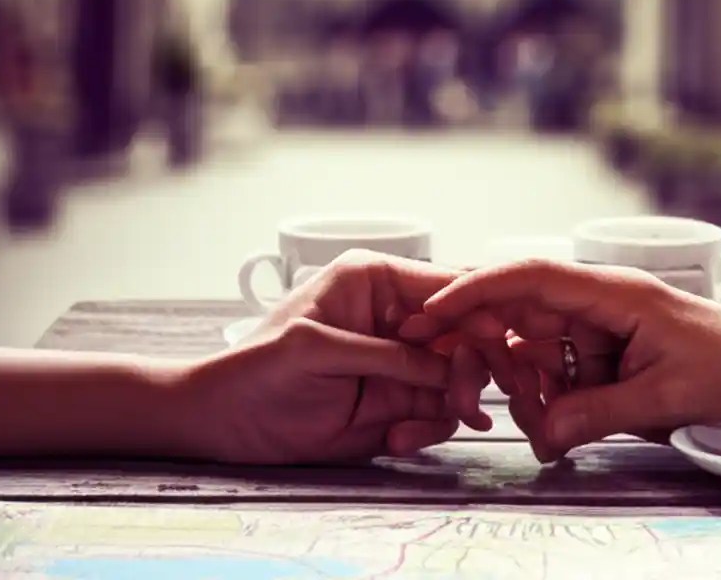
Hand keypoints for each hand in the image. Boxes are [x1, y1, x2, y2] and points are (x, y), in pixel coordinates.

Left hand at [181, 251, 511, 463]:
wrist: (224, 420)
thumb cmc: (258, 367)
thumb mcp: (321, 350)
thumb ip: (389, 354)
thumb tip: (452, 361)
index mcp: (377, 282)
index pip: (447, 287)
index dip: (477, 313)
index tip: (496, 343)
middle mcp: (398, 319)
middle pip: (466, 334)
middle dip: (469, 370)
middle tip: (461, 403)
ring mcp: (401, 362)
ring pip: (461, 377)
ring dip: (450, 406)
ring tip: (409, 430)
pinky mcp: (398, 401)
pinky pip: (438, 412)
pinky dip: (427, 430)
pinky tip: (395, 440)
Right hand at [423, 260, 720, 461]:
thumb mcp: (663, 396)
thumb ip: (599, 412)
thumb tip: (544, 432)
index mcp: (613, 293)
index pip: (533, 277)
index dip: (479, 289)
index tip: (437, 310)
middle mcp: (598, 303)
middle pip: (521, 317)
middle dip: (495, 356)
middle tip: (474, 391)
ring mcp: (597, 328)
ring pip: (533, 352)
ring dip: (528, 392)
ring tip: (550, 432)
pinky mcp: (600, 353)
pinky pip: (557, 374)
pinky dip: (551, 403)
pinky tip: (561, 432)